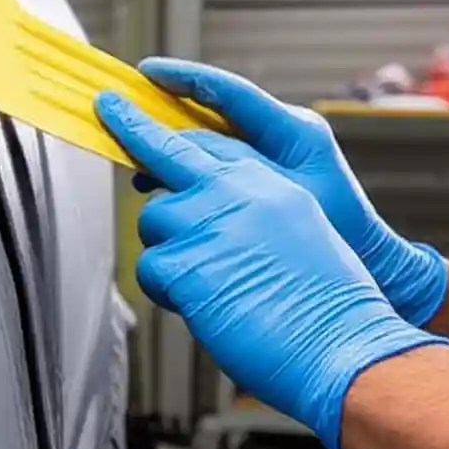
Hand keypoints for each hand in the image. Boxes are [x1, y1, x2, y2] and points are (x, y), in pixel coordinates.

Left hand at [96, 92, 447, 448]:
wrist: (339, 342)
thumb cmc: (324, 302)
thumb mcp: (299, 229)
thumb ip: (251, 208)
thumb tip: (206, 207)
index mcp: (267, 180)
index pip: (207, 142)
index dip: (173, 135)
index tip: (144, 118)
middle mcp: (234, 191)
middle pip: (165, 148)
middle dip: (131, 125)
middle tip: (108, 106)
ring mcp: (206, 223)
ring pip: (153, 220)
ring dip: (168, 250)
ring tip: (209, 283)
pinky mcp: (182, 263)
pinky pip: (149, 268)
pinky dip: (167, 290)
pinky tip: (203, 305)